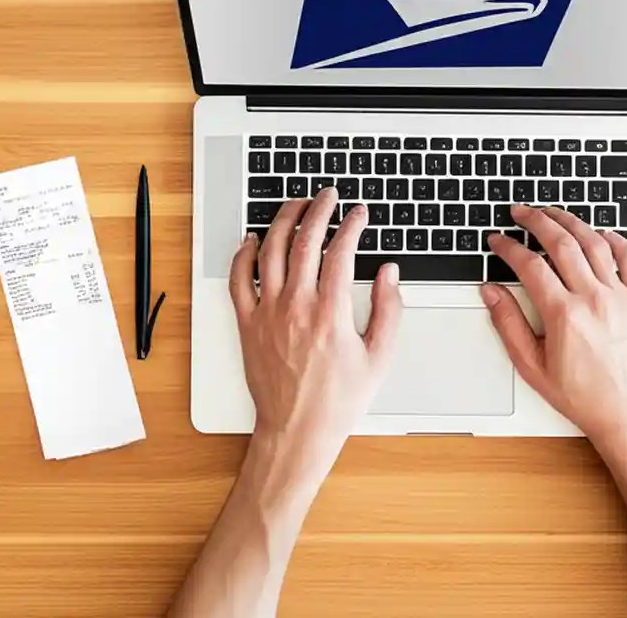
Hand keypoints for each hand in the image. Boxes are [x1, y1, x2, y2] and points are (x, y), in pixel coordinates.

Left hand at [228, 188, 400, 473]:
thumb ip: (388, 310)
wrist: (297, 430)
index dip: (351, 225)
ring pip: (270, 252)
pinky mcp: (247, 324)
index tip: (358, 215)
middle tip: (327, 197)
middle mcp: (295, 307)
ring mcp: (267, 313)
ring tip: (295, 206)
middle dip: (318, 211)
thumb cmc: (337, 400)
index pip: (340, 252)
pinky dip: (244, 254)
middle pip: (304, 242)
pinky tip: (254, 240)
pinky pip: (238, 279)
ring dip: (282, 221)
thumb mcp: (379, 357)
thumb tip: (389, 273)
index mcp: (330, 313)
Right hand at [480, 205, 626, 445]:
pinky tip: (600, 233)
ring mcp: (620, 296)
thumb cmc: (583, 396)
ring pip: (594, 242)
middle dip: (536, 221)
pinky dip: (614, 239)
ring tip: (553, 213)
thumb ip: (509, 325)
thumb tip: (492, 293)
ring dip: (571, 222)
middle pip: (561, 242)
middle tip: (521, 212)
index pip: (530, 265)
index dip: (509, 247)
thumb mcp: (532, 367)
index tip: (498, 240)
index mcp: (564, 315)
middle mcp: (594, 299)